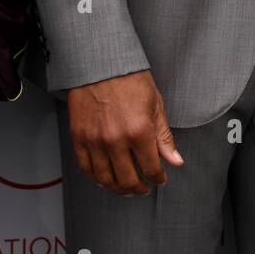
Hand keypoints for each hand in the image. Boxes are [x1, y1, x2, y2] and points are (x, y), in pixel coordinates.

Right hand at [67, 69, 183, 195]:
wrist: (101, 64)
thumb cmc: (130, 80)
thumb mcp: (155, 105)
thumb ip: (164, 137)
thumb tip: (175, 161)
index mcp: (139, 131)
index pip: (151, 168)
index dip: (157, 178)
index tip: (159, 179)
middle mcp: (116, 140)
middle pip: (128, 179)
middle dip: (139, 188)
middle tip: (143, 189)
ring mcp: (95, 141)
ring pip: (105, 179)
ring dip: (117, 188)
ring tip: (125, 188)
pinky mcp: (79, 138)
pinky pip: (86, 168)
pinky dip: (96, 178)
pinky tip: (104, 179)